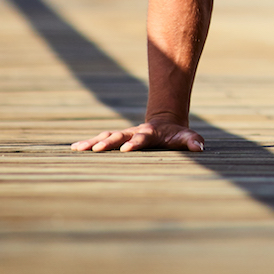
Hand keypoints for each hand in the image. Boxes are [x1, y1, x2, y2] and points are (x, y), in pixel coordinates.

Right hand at [71, 121, 203, 152]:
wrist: (165, 123)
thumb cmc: (175, 135)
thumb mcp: (186, 137)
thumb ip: (192, 141)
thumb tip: (199, 147)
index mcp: (149, 133)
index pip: (141, 138)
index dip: (135, 143)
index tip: (126, 150)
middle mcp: (134, 132)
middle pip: (119, 136)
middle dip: (108, 142)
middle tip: (95, 149)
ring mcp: (124, 134)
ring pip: (106, 136)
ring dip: (92, 142)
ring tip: (77, 148)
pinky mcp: (117, 138)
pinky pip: (100, 139)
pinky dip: (88, 142)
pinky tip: (74, 148)